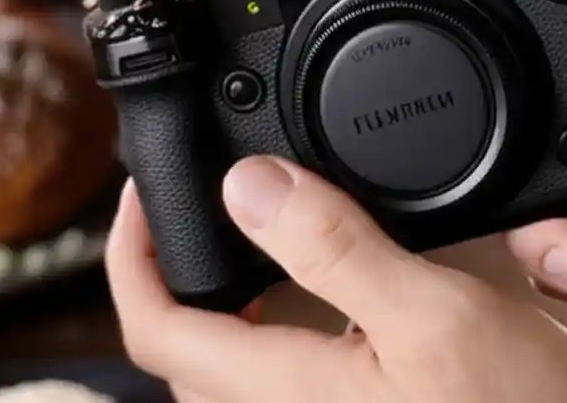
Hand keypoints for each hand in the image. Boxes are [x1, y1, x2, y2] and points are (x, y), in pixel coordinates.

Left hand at [106, 156, 566, 402]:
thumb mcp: (436, 314)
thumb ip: (337, 248)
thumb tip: (248, 185)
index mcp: (287, 394)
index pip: (156, 329)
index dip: (130, 254)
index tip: (146, 192)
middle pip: (187, 354)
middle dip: (175, 277)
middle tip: (197, 209)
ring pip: (236, 374)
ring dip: (225, 306)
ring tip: (255, 247)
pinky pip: (287, 387)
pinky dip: (276, 334)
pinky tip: (327, 308)